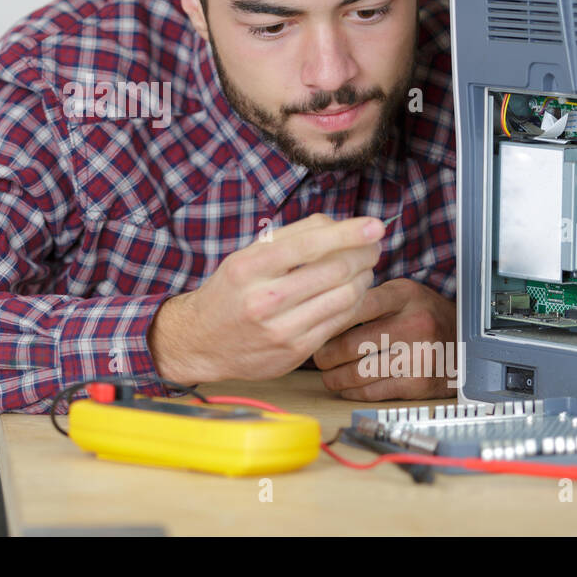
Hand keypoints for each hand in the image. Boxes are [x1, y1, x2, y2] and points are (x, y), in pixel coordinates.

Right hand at [148, 213, 383, 384]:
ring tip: (363, 268)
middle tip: (373, 246)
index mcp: (249, 267)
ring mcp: (281, 329)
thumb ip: (291, 237)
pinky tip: (352, 292)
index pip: (309, 244)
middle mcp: (263, 299)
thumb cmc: (231, 291)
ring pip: (344, 296)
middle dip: (363, 254)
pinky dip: (354, 302)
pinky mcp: (295, 351)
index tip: (375, 225)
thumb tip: (339, 225)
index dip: (349, 233)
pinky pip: (339, 321)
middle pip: (334, 270)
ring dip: (363, 278)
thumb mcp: (247, 256)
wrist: (201, 340)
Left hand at [311, 277, 456, 400]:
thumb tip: (321, 311)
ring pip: (358, 372)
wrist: (466, 341)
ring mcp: (418, 356)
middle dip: (325, 355)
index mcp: (404, 295)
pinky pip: (372, 391)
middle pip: (351, 344)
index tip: (314, 327)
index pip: (355, 305)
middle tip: (317, 357)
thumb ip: (367, 297)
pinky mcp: (418, 384)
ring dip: (334, 377)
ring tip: (327, 373)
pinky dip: (351, 391)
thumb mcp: (402, 293)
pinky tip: (345, 386)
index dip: (328, 320)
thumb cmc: (423, 314)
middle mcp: (414, 324)